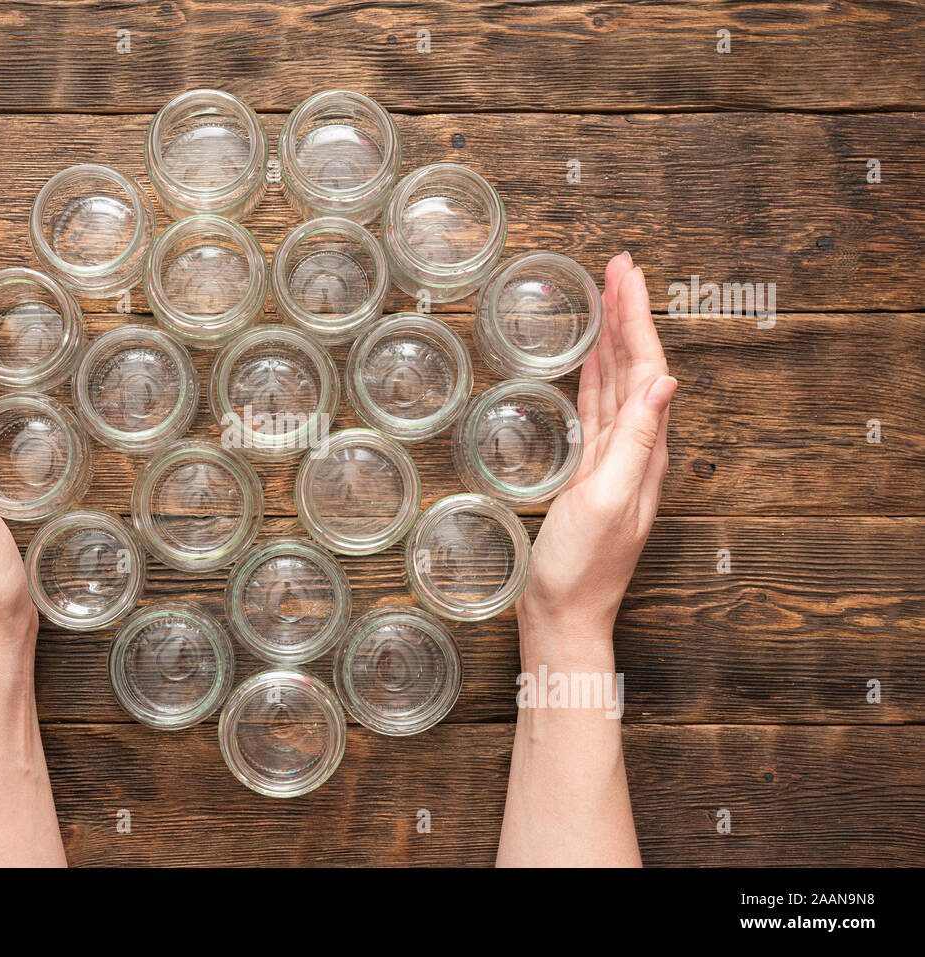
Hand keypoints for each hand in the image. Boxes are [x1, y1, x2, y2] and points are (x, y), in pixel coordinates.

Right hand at [518, 253, 675, 651]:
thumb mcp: (607, 501)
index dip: (636, 318)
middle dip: (627, 314)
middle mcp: (636, 450)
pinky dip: (594, 376)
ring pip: (617, 383)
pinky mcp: (589, 473)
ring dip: (613, 338)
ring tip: (604, 298)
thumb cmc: (580, 567)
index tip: (626, 272)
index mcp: (646, 451)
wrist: (563, 615)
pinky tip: (588, 361)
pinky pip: (597, 409)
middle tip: (615, 267)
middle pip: (636, 367)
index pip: (647, 369)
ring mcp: (613, 461)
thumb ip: (635, 443)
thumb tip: (665, 382)